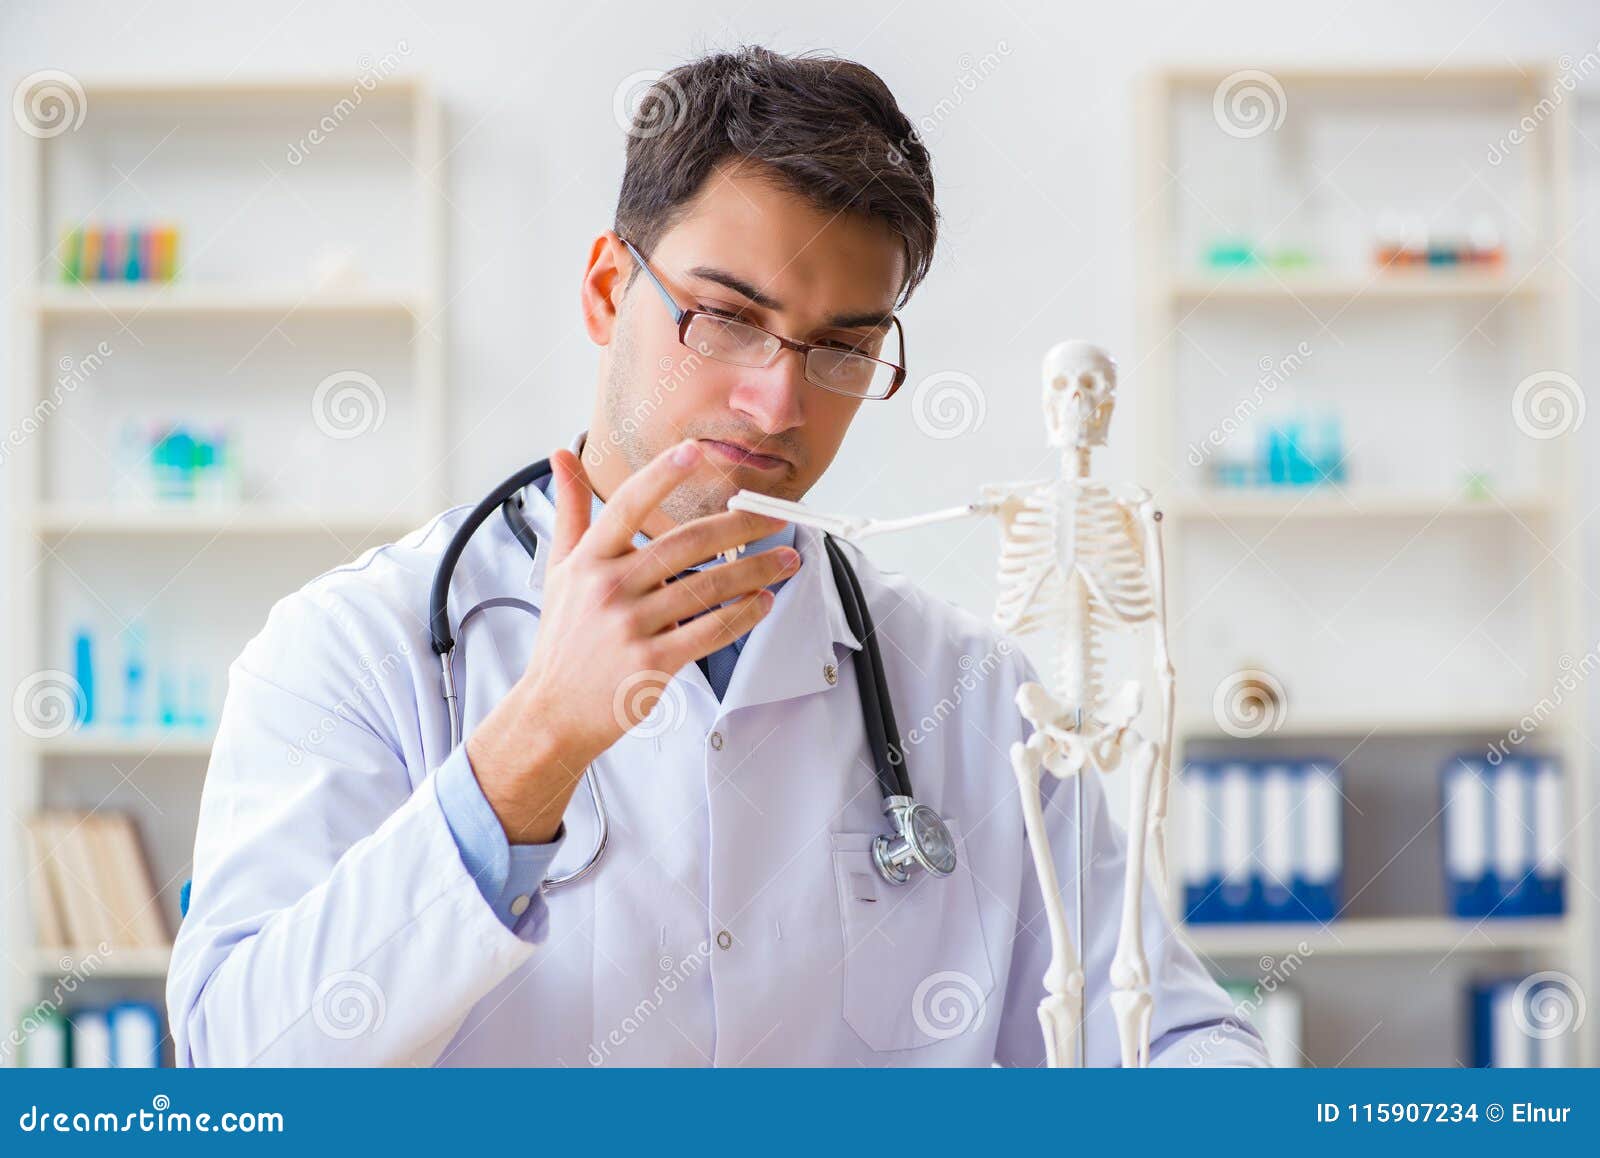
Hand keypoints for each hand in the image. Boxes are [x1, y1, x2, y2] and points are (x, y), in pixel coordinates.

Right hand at [465, 439, 798, 841]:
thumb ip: (571, 510)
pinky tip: (764, 601)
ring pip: (708, 587)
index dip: (662, 474)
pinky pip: (711, 631)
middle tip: (776, 515)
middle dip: (740, 525)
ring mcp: (632, 626)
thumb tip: (562, 455)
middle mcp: (609, 588)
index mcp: (589, 559)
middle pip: (686, 543)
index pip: (629, 505)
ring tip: (786, 559)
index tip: (696, 452)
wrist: (553, 709)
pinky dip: (743, 614)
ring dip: (756, 570)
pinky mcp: (653, 662)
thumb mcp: (560, 569)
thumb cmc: (563, 638)